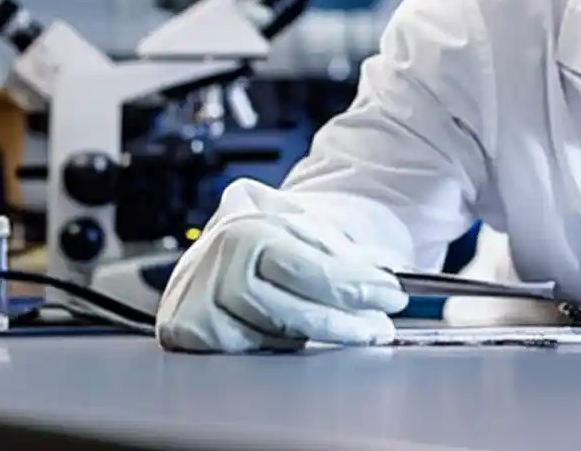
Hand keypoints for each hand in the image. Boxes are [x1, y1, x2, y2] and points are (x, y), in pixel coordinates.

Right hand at [156, 213, 408, 353]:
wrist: (227, 242)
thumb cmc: (274, 236)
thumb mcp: (311, 228)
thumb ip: (345, 254)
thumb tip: (383, 282)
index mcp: (249, 231)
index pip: (311, 271)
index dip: (355, 288)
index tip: (391, 297)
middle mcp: (217, 266)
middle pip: (295, 313)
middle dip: (348, 323)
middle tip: (382, 326)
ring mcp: (199, 303)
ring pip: (276, 338)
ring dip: (324, 338)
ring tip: (357, 330)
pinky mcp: (190, 333)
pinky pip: (250, 353)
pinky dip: (284, 347)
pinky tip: (305, 338)